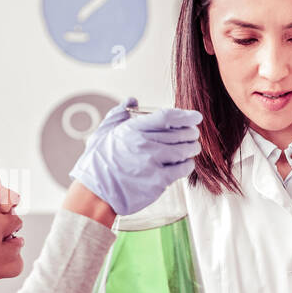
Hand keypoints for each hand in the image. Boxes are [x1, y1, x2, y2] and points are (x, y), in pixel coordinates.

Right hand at [69, 98, 202, 215]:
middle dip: (191, 133)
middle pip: (179, 133)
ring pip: (184, 150)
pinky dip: (188, 165)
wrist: (96, 193)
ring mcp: (152, 162)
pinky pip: (182, 169)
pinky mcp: (158, 180)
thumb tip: (132, 100)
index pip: (166, 117)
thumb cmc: (98, 164)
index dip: (185, 115)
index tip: (196, 116)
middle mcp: (144, 143)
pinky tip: (186, 164)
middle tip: (194, 134)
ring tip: (193, 148)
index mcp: (133, 129)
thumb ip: (119, 114)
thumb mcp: (103, 132)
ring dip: (192, 148)